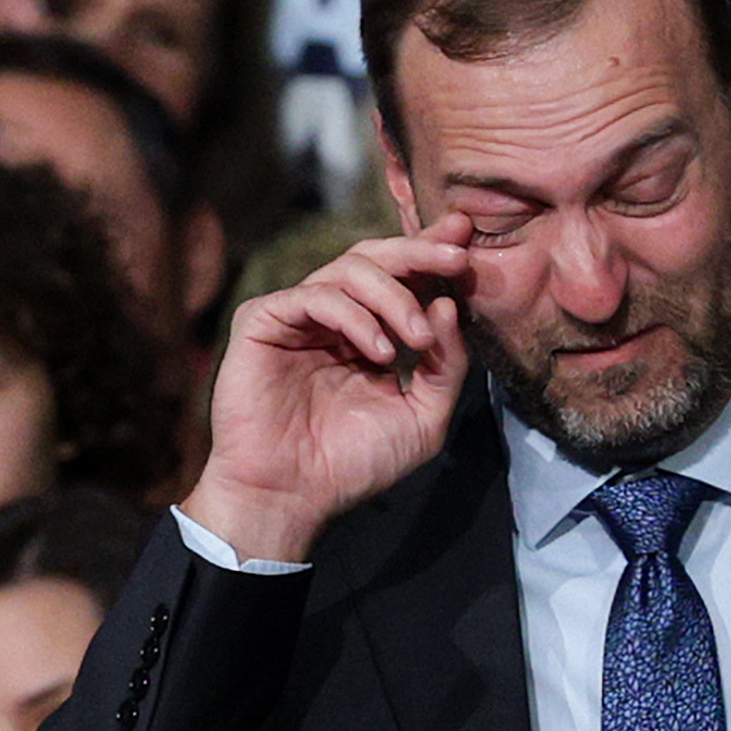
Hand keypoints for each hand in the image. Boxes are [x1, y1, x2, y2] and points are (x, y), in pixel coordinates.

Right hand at [182, 214, 476, 562]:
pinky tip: (380, 353)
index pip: (403, 278)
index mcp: (371, 334)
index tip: (468, 236)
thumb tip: (448, 304)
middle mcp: (334, 318)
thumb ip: (445, 364)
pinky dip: (355, 317)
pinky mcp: (263, 321)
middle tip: (458, 258)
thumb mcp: (423, 415)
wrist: (294, 494)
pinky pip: (314, 296)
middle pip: (376, 258)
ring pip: (349, 269)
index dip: (432, 252)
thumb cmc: (355, 462)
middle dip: (421, 252)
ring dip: (395, 296)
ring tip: (419, 338)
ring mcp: (297, 317)